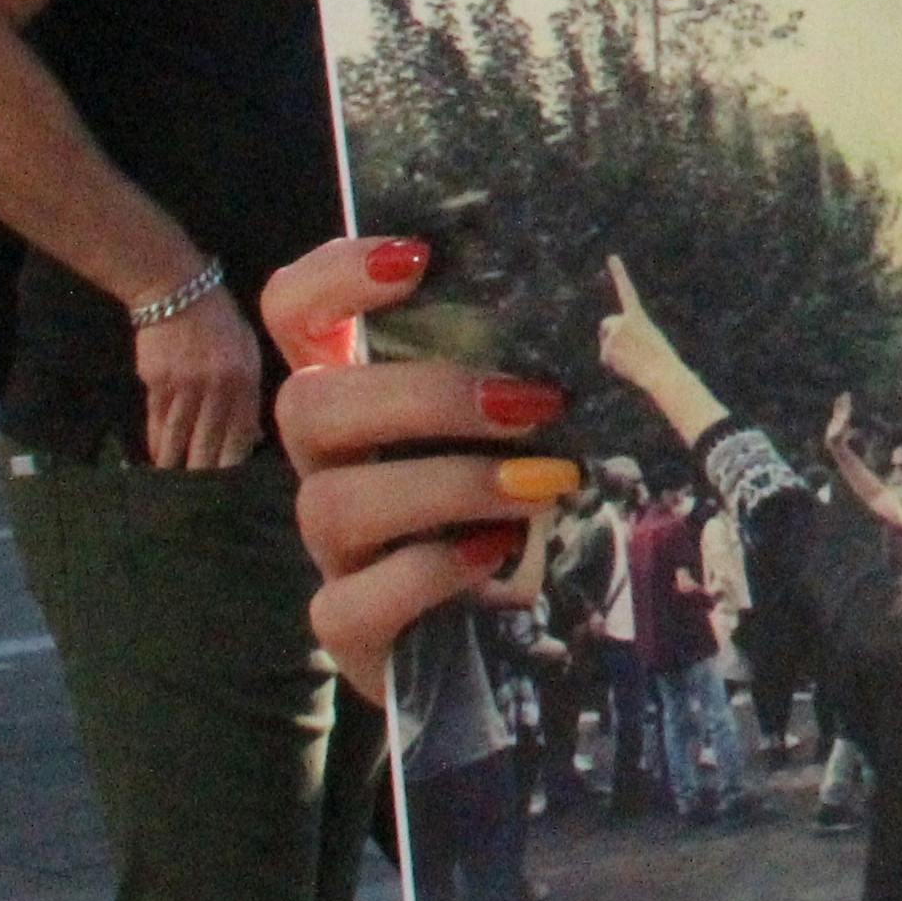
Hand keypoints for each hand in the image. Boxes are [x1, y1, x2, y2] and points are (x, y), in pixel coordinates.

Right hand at [134, 283, 266, 473]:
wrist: (177, 290)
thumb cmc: (219, 323)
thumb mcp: (247, 350)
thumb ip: (249, 393)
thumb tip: (250, 438)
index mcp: (245, 379)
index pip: (242, 434)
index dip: (233, 464)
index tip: (231, 490)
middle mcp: (218, 386)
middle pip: (210, 443)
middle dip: (206, 475)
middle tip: (204, 504)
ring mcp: (185, 386)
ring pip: (181, 439)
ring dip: (178, 467)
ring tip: (176, 492)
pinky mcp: (157, 383)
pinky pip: (157, 423)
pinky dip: (158, 444)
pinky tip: (159, 461)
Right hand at [266, 234, 577, 700]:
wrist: (495, 641)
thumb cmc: (510, 511)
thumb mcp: (518, 436)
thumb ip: (524, 377)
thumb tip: (608, 321)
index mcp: (357, 400)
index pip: (292, 314)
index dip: (332, 278)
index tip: (418, 259)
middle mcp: (326, 467)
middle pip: (306, 407)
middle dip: (422, 397)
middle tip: (530, 402)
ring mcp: (328, 550)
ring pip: (332, 502)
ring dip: (447, 484)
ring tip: (543, 483)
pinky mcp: (344, 626)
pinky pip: (351, 600)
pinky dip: (428, 573)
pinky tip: (494, 554)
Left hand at [596, 255, 722, 441]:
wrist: (662, 374)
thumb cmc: (662, 360)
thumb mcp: (650, 341)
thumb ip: (632, 336)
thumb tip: (620, 344)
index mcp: (638, 316)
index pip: (626, 290)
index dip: (618, 273)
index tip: (611, 256)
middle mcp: (623, 322)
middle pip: (608, 325)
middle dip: (612, 334)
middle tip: (631, 348)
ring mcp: (614, 335)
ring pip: (606, 342)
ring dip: (614, 351)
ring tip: (632, 359)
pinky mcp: (608, 349)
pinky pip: (605, 358)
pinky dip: (612, 364)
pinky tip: (626, 367)